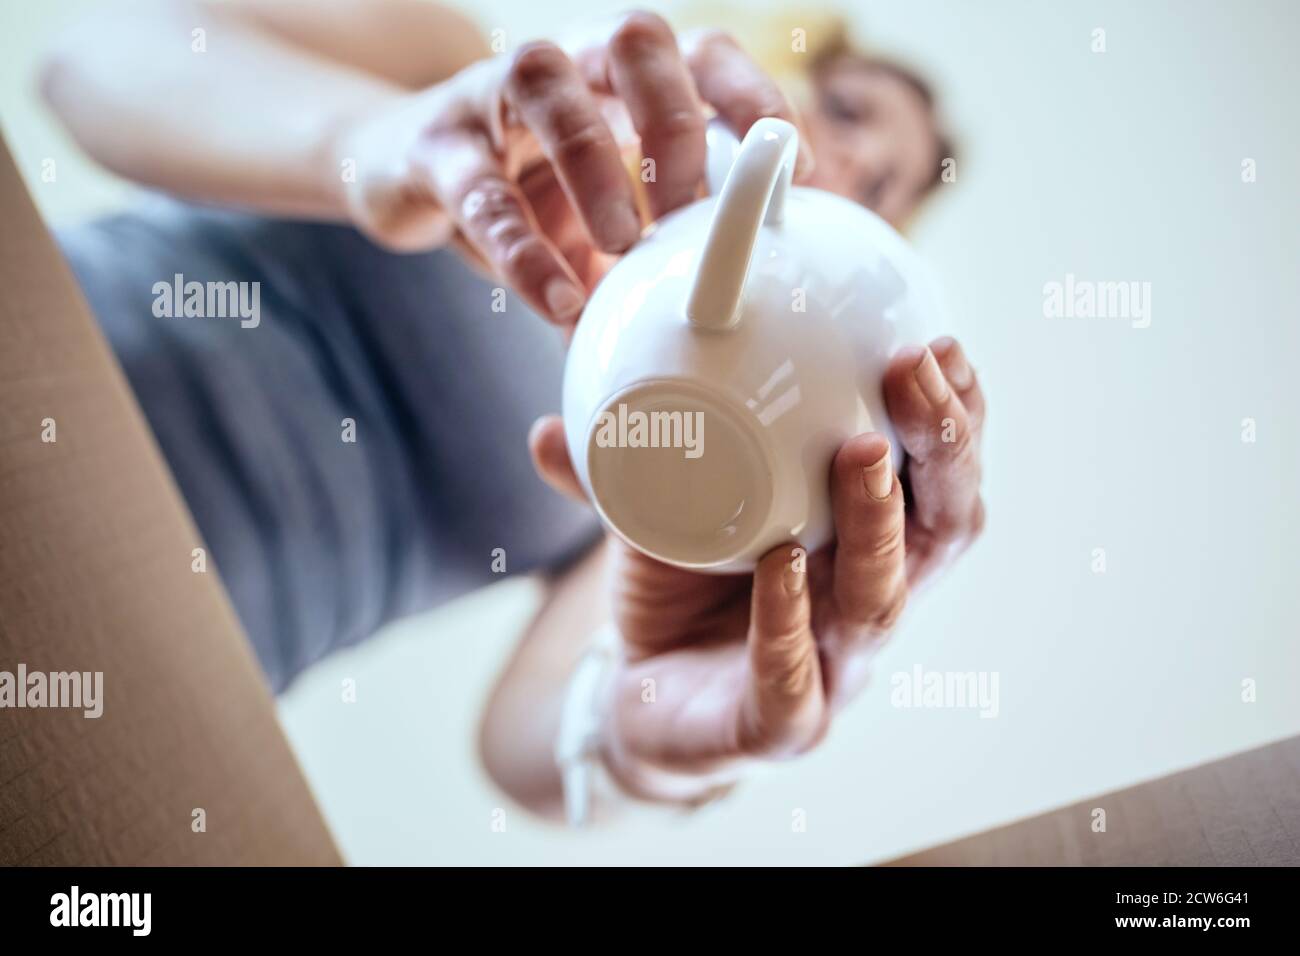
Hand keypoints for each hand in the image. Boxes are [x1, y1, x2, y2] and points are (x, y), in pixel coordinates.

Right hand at [332, 13, 810, 324]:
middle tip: (692, 218)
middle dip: (677, 127)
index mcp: (623, 79)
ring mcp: (493, 96)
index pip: (705, 53)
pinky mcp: (435, 147)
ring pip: (546, 85)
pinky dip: (522, 248)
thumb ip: (659, 255)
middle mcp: (567, 65)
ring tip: (625, 246)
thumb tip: (736, 336)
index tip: (793, 173)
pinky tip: (559, 300)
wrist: (406, 174)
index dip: (755, 99)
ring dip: (598, 166)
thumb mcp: (607, 217)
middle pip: (635, 42)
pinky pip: (480, 189)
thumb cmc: (534, 197)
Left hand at [529, 337, 985, 802]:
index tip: (936, 341)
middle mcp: (866, 601)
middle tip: (915, 368)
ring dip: (878, 522)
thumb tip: (550, 420)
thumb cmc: (683, 591)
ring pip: (880, 601)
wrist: (643, 707)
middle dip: (943, 445)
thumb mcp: (665, 500)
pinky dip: (786, 621)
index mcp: (863, 538)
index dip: (954, 412)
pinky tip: (781, 566)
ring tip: (862, 451)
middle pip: (944, 529)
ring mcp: (831, 670)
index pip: (937, 475)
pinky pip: (794, 681)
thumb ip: (627, 455)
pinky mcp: (779, 727)